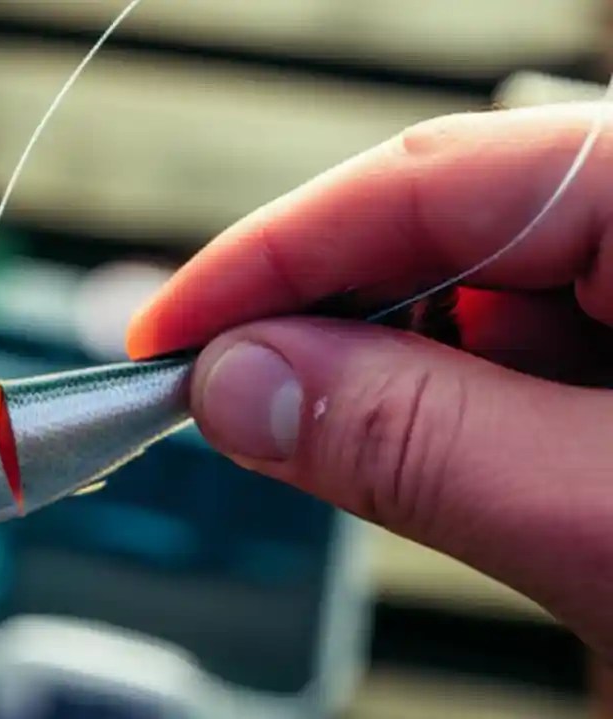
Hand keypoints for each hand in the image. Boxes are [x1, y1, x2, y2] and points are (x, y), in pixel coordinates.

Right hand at [128, 104, 612, 655]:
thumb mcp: (602, 525)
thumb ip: (412, 440)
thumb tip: (237, 381)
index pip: (428, 178)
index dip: (270, 255)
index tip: (164, 332)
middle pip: (449, 229)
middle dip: (323, 323)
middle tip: (221, 403)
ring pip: (482, 295)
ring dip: (392, 375)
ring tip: (331, 444)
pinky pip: (530, 347)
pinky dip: (457, 405)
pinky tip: (437, 453)